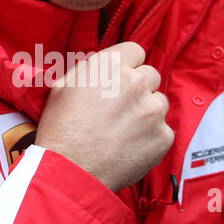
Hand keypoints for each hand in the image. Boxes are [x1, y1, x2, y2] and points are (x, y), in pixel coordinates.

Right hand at [35, 41, 172, 190]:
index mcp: (110, 65)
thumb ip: (89, 71)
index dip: (127, 66)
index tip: (120, 80)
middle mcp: (136, 83)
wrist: (70, 172)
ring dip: (146, 112)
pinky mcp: (163, 136)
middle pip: (151, 75)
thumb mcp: (62, 88)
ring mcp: (153, 110)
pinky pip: (163, 130)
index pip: (135, 51)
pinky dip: (151, 138)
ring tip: (123, 131)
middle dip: (138, 89)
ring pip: (159, 103)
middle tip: (120, 108)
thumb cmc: (60, 131)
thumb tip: (102, 68)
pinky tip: (130, 147)